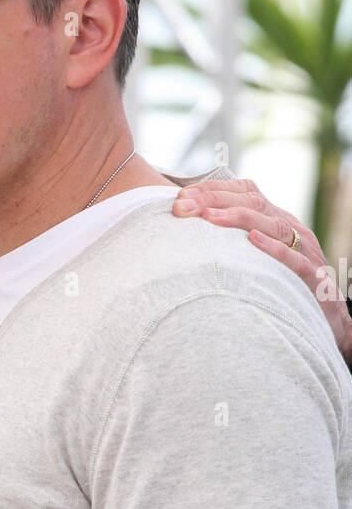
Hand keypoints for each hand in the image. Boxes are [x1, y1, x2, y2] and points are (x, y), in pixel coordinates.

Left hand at [172, 179, 351, 366]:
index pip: (246, 193)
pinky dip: (273, 249)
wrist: (327, 318)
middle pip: (254, 203)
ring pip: (273, 225)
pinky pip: (294, 260)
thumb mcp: (258, 259)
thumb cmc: (284, 288)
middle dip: (215, 200)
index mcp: (277, 221)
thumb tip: (190, 237)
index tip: (181, 196)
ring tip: (208, 217)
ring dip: (238, 218)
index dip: (214, 190)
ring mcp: (304, 251)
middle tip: (182, 206)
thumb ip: (234, 244)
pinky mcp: (313, 277)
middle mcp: (291, 229)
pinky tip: (251, 241)